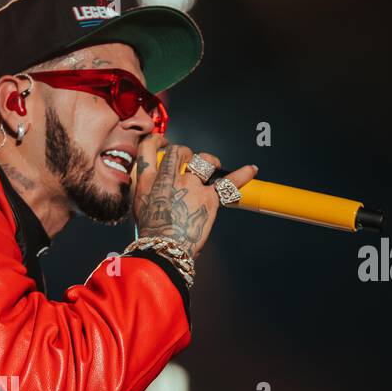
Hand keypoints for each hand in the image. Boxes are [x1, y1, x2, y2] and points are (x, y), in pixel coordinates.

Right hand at [133, 135, 257, 259]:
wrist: (164, 249)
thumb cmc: (150, 235)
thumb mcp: (139, 210)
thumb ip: (148, 193)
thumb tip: (156, 190)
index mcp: (148, 181)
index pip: (148, 148)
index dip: (156, 141)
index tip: (162, 143)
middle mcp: (169, 178)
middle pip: (178, 150)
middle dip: (184, 153)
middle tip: (188, 161)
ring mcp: (191, 187)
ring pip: (203, 160)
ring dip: (208, 161)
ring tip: (212, 166)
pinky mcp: (209, 199)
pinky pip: (228, 183)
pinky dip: (242, 175)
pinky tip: (252, 169)